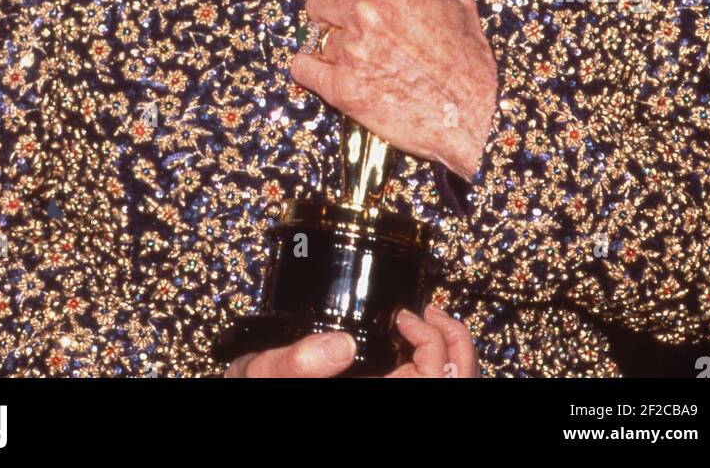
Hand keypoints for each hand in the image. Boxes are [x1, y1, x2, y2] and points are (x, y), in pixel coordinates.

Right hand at [225, 305, 477, 377]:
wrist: (254, 384)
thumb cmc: (255, 386)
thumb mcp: (263, 374)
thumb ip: (296, 364)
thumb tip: (342, 344)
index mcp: (369, 397)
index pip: (435, 380)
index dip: (434, 344)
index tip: (403, 315)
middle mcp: (387, 396)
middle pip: (454, 378)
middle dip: (455, 341)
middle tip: (428, 310)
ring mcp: (385, 390)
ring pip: (445, 378)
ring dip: (448, 347)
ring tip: (424, 318)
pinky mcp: (380, 382)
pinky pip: (421, 375)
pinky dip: (430, 353)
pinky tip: (408, 332)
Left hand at [290, 0, 497, 182]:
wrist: (473, 120)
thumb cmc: (468, 60)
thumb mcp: (460, 1)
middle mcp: (367, 11)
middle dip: (330, 10)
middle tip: (348, 22)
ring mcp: (351, 51)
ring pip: (313, 34)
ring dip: (328, 41)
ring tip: (354, 51)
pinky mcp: (342, 88)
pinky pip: (303, 67)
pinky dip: (311, 68)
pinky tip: (328, 70)